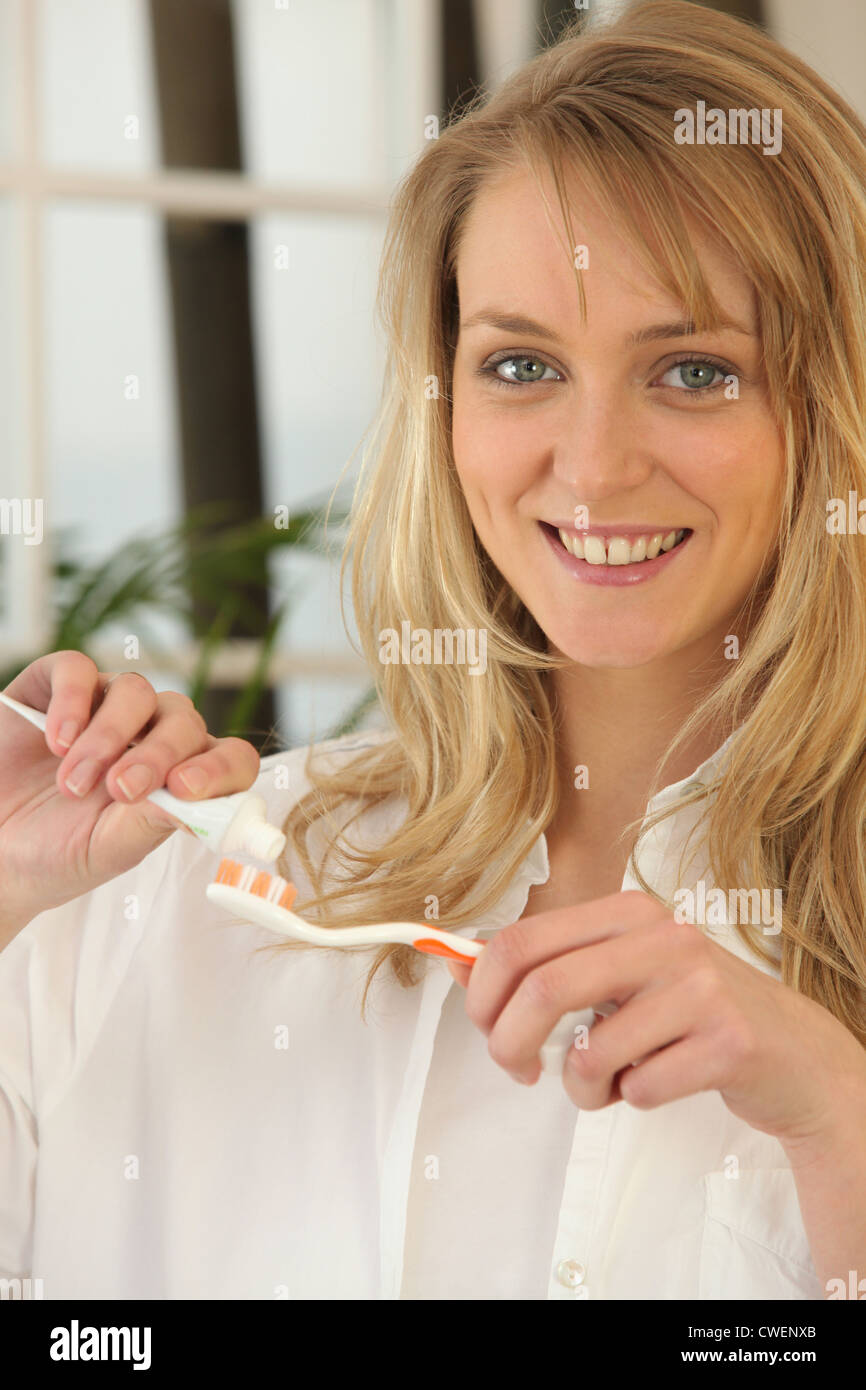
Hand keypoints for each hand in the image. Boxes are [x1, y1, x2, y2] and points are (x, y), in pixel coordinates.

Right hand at [0, 649, 259, 934]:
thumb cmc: (56, 853)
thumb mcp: (110, 849)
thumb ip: (154, 823)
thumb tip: (199, 804)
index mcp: (179, 777)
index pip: (229, 758)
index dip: (221, 767)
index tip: (187, 788)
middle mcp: (150, 736)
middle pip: (183, 718)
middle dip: (157, 754)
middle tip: (121, 790)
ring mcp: (105, 708)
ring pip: (136, 691)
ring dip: (107, 738)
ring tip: (73, 785)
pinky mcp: (56, 687)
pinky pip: (79, 669)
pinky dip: (73, 702)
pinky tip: (56, 742)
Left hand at [446, 889, 865, 1151]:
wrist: (793, 1051)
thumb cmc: (690, 1012)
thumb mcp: (619, 972)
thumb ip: (547, 967)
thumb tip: (457, 968)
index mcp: (627, 911)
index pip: (522, 941)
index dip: (483, 992)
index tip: (484, 1027)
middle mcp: (663, 937)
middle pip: (544, 990)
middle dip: (510, 1045)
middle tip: (517, 1072)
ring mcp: (699, 987)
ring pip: (588, 1053)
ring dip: (582, 1088)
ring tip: (612, 1078)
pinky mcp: (728, 1041)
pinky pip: (638, 1089)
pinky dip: (630, 1099)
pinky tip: (662, 1080)